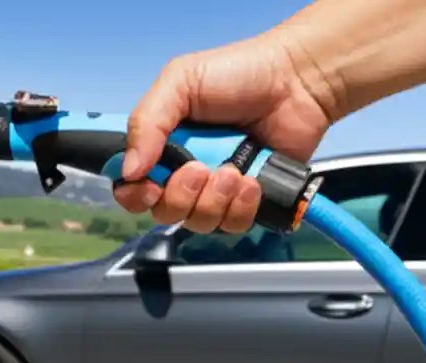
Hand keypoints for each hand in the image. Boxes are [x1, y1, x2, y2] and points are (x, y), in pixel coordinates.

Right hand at [115, 32, 335, 233]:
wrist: (296, 82)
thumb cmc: (238, 73)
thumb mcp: (180, 82)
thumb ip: (147, 121)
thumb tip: (128, 170)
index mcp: (161, 145)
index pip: (130, 186)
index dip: (134, 195)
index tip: (150, 185)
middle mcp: (182, 172)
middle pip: (163, 212)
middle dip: (180, 195)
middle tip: (200, 169)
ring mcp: (214, 190)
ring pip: (197, 222)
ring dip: (213, 200)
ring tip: (234, 171)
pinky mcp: (245, 202)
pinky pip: (231, 225)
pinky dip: (240, 208)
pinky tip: (251, 181)